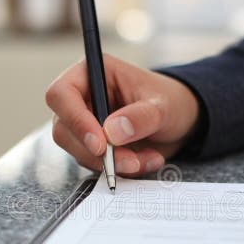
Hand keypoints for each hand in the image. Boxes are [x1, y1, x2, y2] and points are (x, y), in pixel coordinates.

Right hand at [46, 54, 200, 175]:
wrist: (182, 120)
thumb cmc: (170, 100)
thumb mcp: (163, 106)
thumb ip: (140, 117)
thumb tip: (112, 132)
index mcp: (92, 73)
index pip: (61, 94)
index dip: (75, 120)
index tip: (100, 144)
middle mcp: (82, 98)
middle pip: (64, 129)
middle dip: (97, 152)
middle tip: (130, 162)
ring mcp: (84, 124)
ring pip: (79, 152)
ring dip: (112, 164)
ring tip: (147, 159)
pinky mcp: (93, 146)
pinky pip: (95, 164)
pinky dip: (119, 169)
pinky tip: (144, 161)